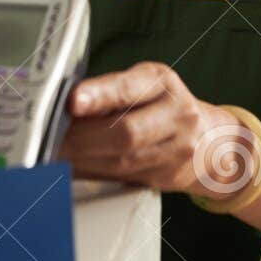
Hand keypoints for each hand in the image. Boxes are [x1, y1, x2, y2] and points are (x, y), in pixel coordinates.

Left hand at [60, 61, 247, 195]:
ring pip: (122, 161)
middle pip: (126, 132)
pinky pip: (121, 177)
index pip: (130, 87)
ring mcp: (175, 150)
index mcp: (162, 83)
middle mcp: (176, 115)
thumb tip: (62, 105)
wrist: (210, 141)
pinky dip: (92, 172)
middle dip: (81, 138)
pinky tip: (72, 168)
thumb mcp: (144, 84)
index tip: (73, 101)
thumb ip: (108, 92)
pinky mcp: (166, 177)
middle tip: (50, 138)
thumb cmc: (164, 105)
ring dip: (81, 159)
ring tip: (54, 154)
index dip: (100, 95)